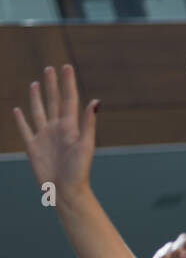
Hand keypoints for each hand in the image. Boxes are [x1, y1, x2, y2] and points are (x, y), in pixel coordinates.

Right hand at [13, 64, 97, 202]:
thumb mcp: (85, 145)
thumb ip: (89, 123)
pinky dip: (21, 119)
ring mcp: (44, 137)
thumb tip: (96, 101)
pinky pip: (25, 129)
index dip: (67, 83)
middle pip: (53, 101)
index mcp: (70, 127)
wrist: (65, 191)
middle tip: (50, 69)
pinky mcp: (33, 147)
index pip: (68, 99)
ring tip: (37, 84)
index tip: (66, 67)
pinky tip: (18, 110)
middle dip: (52, 85)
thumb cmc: (78, 170)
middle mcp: (57, 129)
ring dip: (37, 97)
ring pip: (39, 111)